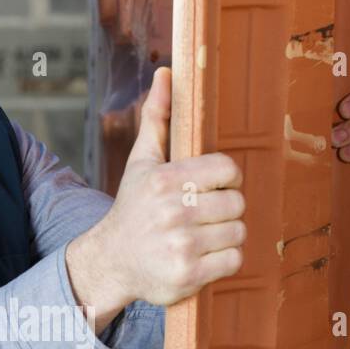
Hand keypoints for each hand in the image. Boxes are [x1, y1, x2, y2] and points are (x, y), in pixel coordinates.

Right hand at [65, 66, 245, 318]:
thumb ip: (157, 118)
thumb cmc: (134, 207)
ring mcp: (181, 246)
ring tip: (204, 235)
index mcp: (165, 180)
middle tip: (207, 214)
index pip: (228, 169)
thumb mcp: (142, 162)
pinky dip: (224, 260)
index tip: (214, 186)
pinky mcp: (188, 276)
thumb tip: (167, 72)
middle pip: (237, 203)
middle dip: (226, 209)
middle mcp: (173, 213)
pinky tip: (204, 256)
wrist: (111, 261)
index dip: (227, 178)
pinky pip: (234, 261)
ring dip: (227, 235)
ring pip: (238, 232)